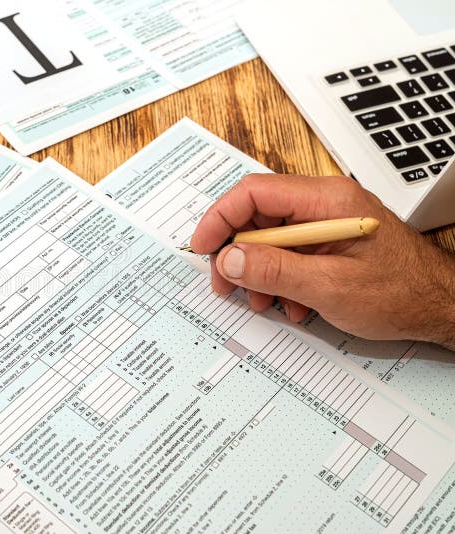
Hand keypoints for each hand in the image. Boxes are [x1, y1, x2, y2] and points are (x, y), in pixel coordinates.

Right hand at [190, 174, 454, 348]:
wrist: (440, 307)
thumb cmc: (401, 293)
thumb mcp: (330, 288)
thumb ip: (275, 270)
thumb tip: (231, 258)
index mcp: (326, 200)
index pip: (254, 193)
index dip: (220, 218)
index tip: (203, 247)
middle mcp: (324, 203)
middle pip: (258, 215)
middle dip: (237, 252)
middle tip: (226, 283)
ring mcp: (325, 221)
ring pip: (270, 237)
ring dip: (258, 271)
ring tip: (263, 301)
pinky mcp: (328, 241)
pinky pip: (288, 251)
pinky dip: (279, 278)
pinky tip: (291, 303)